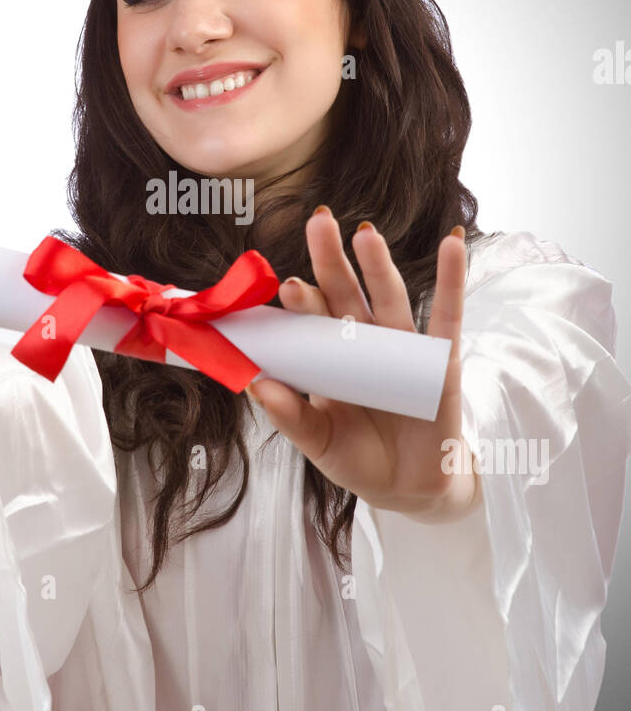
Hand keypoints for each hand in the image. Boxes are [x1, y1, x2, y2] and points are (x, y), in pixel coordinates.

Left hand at [247, 210, 479, 523]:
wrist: (411, 489)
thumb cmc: (359, 460)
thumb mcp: (319, 443)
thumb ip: (292, 417)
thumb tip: (255, 385)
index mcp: (330, 357)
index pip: (313, 320)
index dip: (302, 301)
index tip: (287, 285)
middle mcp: (365, 342)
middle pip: (346, 291)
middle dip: (332, 257)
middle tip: (318, 221)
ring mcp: (404, 346)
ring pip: (390, 295)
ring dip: (379, 263)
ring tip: (365, 232)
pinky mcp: (443, 359)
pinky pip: (449, 314)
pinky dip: (454, 278)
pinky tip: (454, 244)